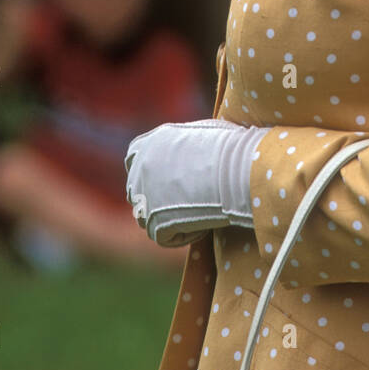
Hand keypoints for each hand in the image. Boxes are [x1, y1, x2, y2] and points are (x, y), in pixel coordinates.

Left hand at [125, 119, 267, 247]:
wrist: (235, 169)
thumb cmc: (230, 148)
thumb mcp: (201, 132)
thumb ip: (185, 142)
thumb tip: (195, 150)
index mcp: (149, 144)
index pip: (133, 160)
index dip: (147, 173)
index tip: (165, 180)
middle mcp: (140, 169)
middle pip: (137, 193)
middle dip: (155, 200)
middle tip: (186, 203)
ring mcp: (145, 197)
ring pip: (146, 219)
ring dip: (167, 221)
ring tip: (198, 215)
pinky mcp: (156, 222)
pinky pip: (164, 237)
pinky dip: (183, 235)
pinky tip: (204, 226)